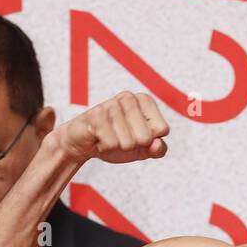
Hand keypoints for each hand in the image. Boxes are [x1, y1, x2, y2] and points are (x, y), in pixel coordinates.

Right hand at [54, 90, 169, 164]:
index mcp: (144, 101)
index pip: (163, 129)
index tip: (135, 135)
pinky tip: (98, 138)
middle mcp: (129, 98)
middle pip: (146, 138)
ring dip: (117, 147)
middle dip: (133, 146)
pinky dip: (105, 148)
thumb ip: (157, 149)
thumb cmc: (116, 142)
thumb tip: (158, 145)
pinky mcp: (96, 115)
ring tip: (108, 137)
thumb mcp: (141, 149)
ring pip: (129, 143)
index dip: (150, 141)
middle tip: (119, 138)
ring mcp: (112, 104)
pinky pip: (112, 144)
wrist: (83, 143)